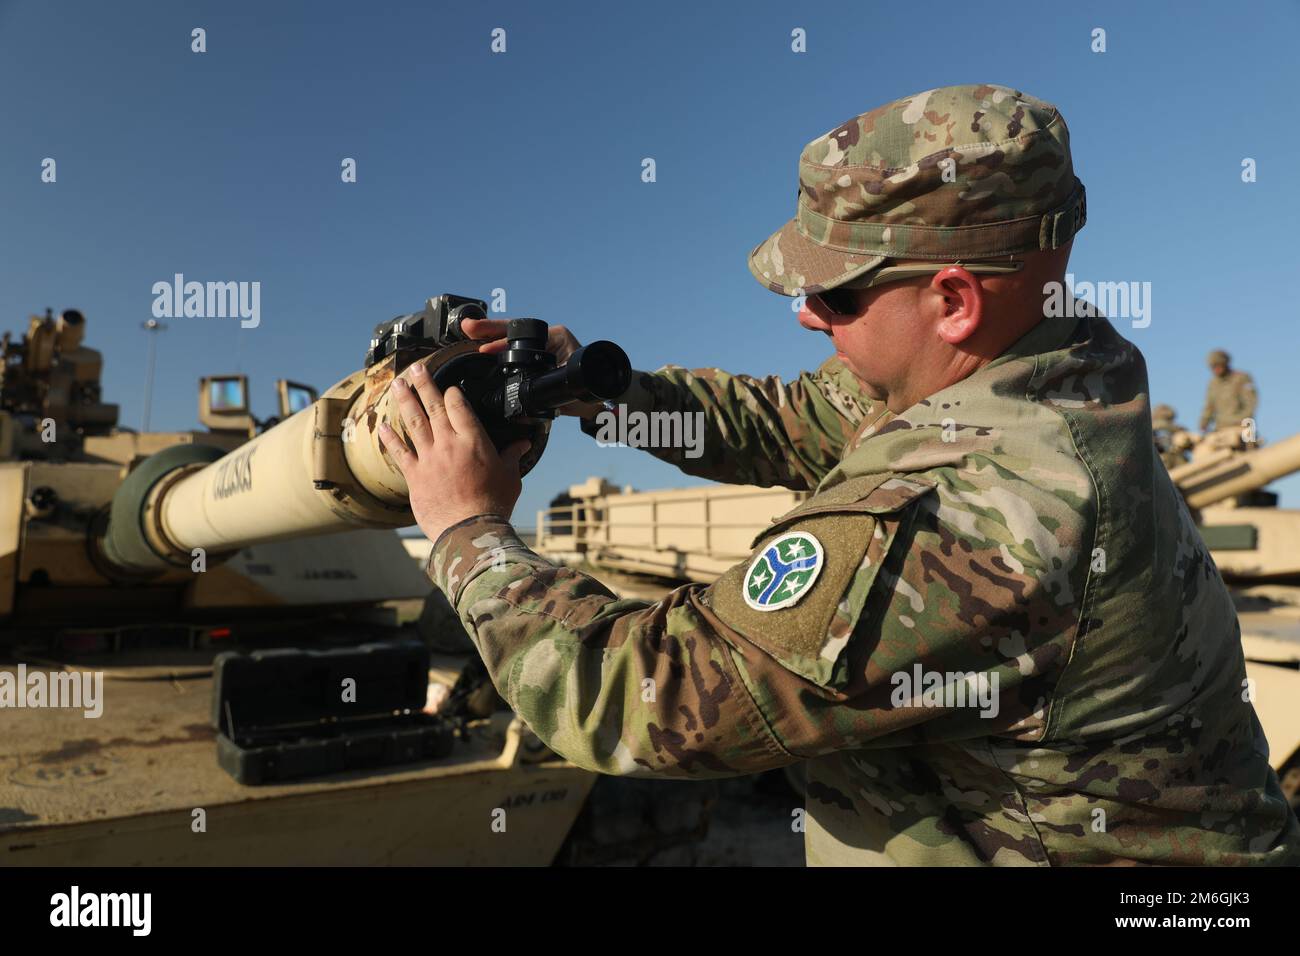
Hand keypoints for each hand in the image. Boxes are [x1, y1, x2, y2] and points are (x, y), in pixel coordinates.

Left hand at [378, 364, 530, 543]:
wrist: (469, 530)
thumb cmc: (493, 505)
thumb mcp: (510, 477)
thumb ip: (512, 456)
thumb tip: (524, 444)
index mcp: (474, 440)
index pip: (459, 406)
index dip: (453, 393)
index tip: (449, 387)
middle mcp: (448, 443)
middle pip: (434, 407)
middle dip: (424, 384)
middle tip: (415, 368)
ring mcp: (429, 458)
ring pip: (414, 422)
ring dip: (405, 401)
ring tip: (398, 385)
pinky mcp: (415, 475)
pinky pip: (399, 452)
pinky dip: (390, 438)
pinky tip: (382, 425)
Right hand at [460, 317, 603, 418]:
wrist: (598, 393)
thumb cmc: (591, 388)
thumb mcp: (577, 389)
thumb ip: (567, 397)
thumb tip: (556, 405)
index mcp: (557, 338)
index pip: (526, 336)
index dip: (503, 341)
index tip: (487, 350)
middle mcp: (547, 338)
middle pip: (514, 331)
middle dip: (490, 329)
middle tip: (468, 326)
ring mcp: (540, 346)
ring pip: (511, 338)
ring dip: (490, 335)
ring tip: (469, 330)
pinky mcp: (534, 356)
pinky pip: (513, 349)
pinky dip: (497, 348)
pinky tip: (480, 349)